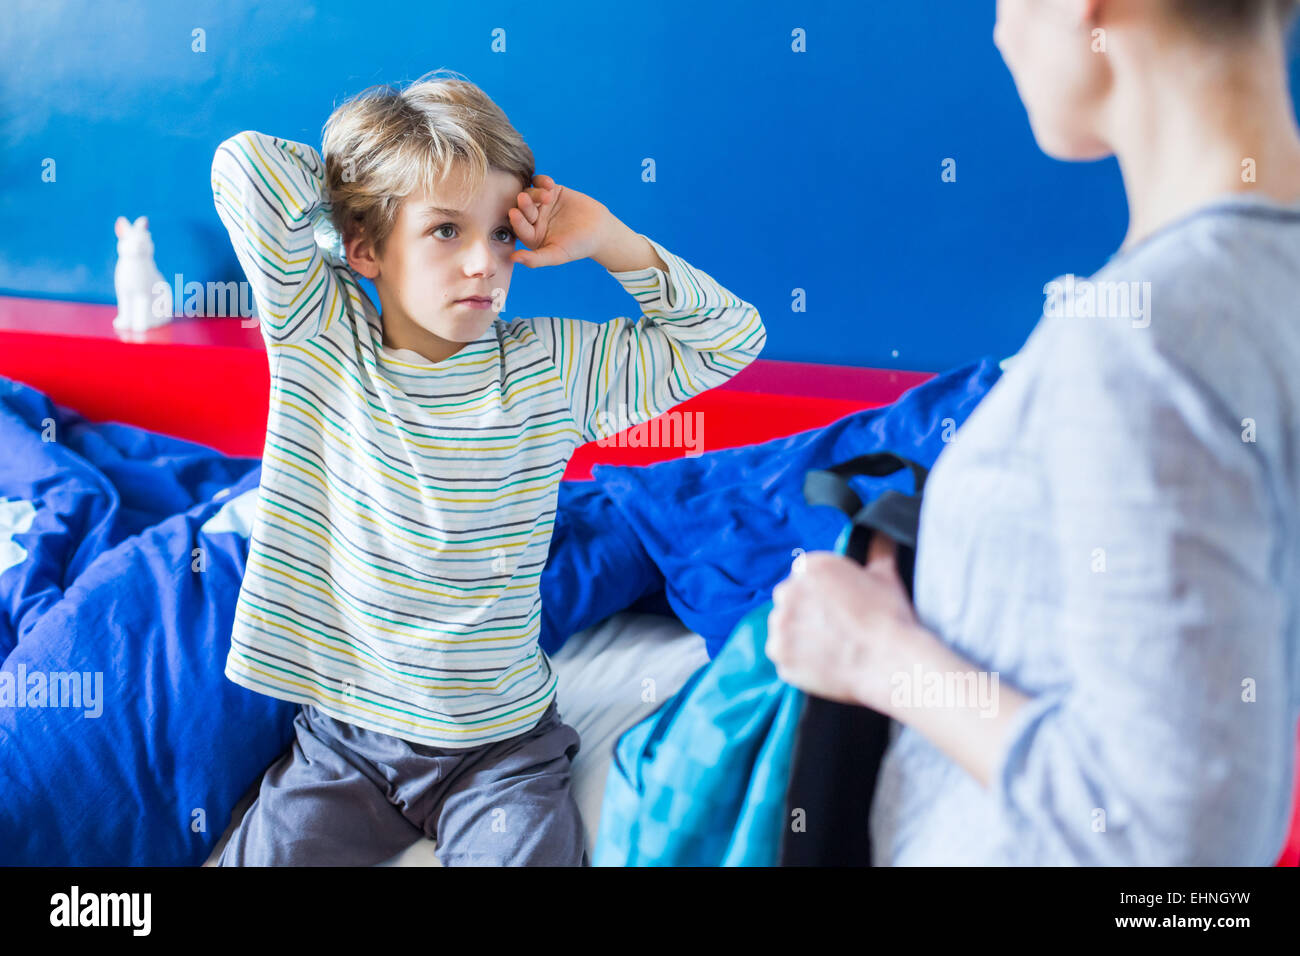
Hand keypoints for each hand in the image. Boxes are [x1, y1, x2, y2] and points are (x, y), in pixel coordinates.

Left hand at [508, 174, 614, 268]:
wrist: (600, 231)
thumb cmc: (578, 247)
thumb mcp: (557, 255)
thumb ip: (535, 259)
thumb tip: (513, 259)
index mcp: (531, 236)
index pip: (520, 227)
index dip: (517, 221)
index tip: (514, 213)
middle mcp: (533, 219)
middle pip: (524, 209)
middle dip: (525, 204)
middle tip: (524, 198)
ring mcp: (541, 204)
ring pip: (532, 194)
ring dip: (535, 192)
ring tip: (547, 195)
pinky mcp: (552, 191)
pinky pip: (542, 183)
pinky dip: (543, 181)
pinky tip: (549, 183)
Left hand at [765, 534, 926, 709]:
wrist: (890, 660)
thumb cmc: (889, 617)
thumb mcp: (886, 575)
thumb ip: (878, 550)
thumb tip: (881, 533)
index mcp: (810, 566)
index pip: (803, 576)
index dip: (820, 594)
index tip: (836, 608)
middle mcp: (788, 591)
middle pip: (789, 600)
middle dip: (806, 612)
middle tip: (834, 628)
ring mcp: (781, 624)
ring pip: (784, 628)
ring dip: (800, 636)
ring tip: (831, 646)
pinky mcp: (780, 654)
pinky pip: (784, 657)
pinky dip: (798, 662)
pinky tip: (824, 663)